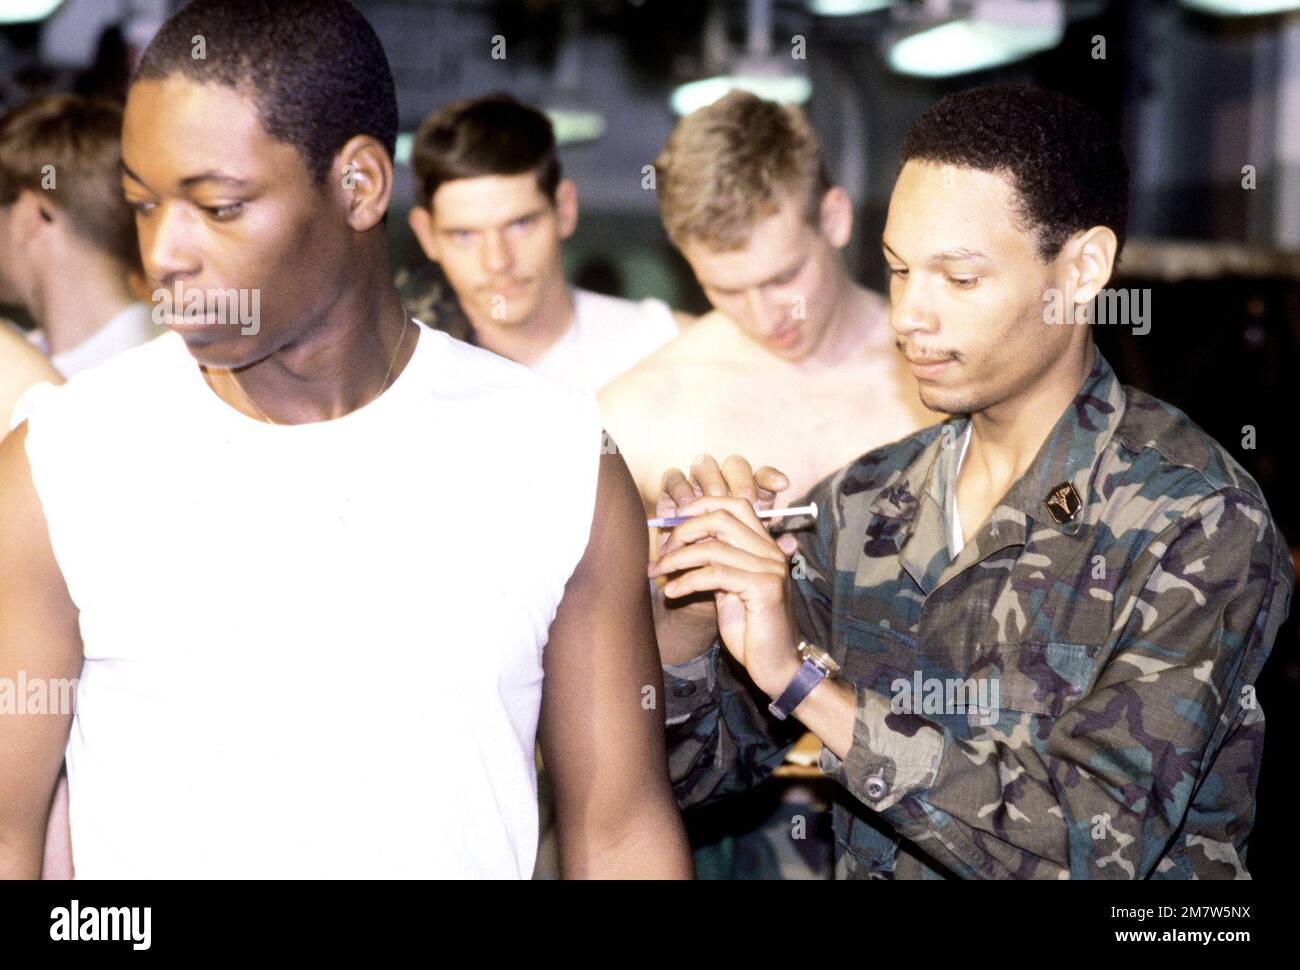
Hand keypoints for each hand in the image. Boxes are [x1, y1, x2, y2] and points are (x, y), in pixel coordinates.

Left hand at [648, 454, 801, 693]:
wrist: (776, 666)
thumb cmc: (750, 630)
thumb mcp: (728, 589)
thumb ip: (715, 562)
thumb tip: (679, 540)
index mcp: (766, 546)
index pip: (734, 504)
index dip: (700, 506)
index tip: (672, 524)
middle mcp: (771, 551)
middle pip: (720, 517)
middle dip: (683, 531)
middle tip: (662, 553)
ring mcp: (770, 568)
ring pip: (712, 547)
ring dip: (676, 559)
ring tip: (657, 574)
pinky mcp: (764, 588)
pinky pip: (714, 574)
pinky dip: (686, 581)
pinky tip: (671, 593)